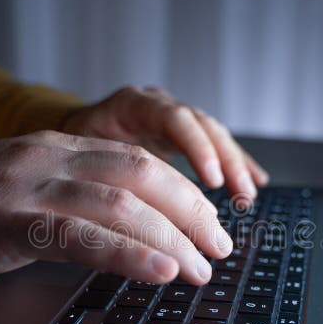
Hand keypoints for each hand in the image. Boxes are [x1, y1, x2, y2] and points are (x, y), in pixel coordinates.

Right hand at [0, 131, 231, 290]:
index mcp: (59, 148)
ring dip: (171, 237)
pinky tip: (159, 270)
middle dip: (192, 212)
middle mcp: (50, 157)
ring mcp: (28, 186)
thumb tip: (139, 234)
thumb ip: (78, 200)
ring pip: (120, 203)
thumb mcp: (28, 191)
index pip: (140, 161)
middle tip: (222, 247)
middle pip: (143, 175)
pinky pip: (80, 235)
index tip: (213, 223)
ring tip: (201, 268)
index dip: (185, 194)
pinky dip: (127, 253)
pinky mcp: (6, 221)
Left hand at [62, 86, 268, 199]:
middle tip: (240, 195)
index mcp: (130, 105)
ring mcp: (172, 120)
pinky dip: (235, 165)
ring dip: (234, 166)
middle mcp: (157, 106)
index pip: (174, 118)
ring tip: (247, 197)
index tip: (213, 180)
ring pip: (213, 135)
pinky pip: (215, 147)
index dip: (197, 148)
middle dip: (225, 162)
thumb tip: (133, 219)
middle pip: (202, 126)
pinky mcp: (181, 137)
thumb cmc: (68, 152)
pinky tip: (255, 185)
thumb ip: (107, 179)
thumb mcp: (80, 161)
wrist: (67, 137)